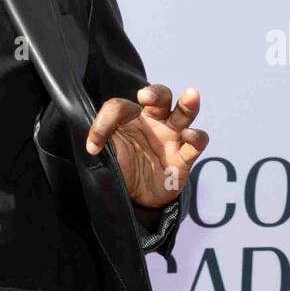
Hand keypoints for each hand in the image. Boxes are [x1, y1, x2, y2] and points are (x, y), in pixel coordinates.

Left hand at [85, 85, 208, 208]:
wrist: (135, 197)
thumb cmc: (122, 166)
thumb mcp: (106, 152)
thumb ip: (101, 142)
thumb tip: (93, 145)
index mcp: (132, 117)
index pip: (121, 107)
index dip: (105, 122)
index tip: (93, 145)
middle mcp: (155, 122)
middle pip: (161, 97)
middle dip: (156, 93)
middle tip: (146, 96)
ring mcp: (172, 138)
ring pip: (185, 114)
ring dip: (189, 104)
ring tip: (191, 95)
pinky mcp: (184, 158)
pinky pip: (196, 144)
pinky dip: (196, 137)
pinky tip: (189, 135)